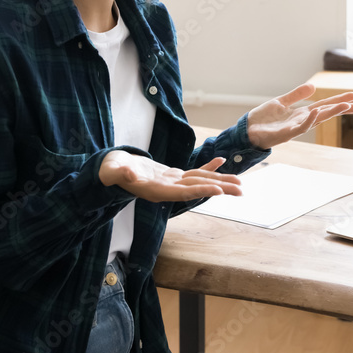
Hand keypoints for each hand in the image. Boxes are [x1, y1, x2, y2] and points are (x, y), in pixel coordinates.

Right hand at [99, 153, 241, 202]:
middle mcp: (168, 189)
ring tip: (239, 182)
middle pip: (197, 189)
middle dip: (219, 189)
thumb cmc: (111, 171)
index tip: (219, 191)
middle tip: (241, 190)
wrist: (112, 171)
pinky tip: (221, 160)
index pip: (182, 192)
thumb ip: (120, 172)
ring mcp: (172, 182)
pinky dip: (208, 166)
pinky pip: (194, 170)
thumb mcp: (112, 170)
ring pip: (200, 181)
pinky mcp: (173, 175)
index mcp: (156, 190)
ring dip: (220, 181)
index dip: (201, 190)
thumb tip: (129, 173)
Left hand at [246, 83, 352, 148]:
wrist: (247, 131)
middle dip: (342, 109)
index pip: (325, 105)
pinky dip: (309, 120)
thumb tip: (314, 86)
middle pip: (326, 113)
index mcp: (302, 113)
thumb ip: (297, 95)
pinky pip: (300, 127)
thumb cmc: (263, 119)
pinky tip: (317, 112)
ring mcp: (295, 128)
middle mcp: (302, 121)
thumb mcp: (281, 102)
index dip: (340, 101)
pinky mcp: (285, 134)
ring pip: (317, 120)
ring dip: (331, 113)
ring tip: (346, 106)